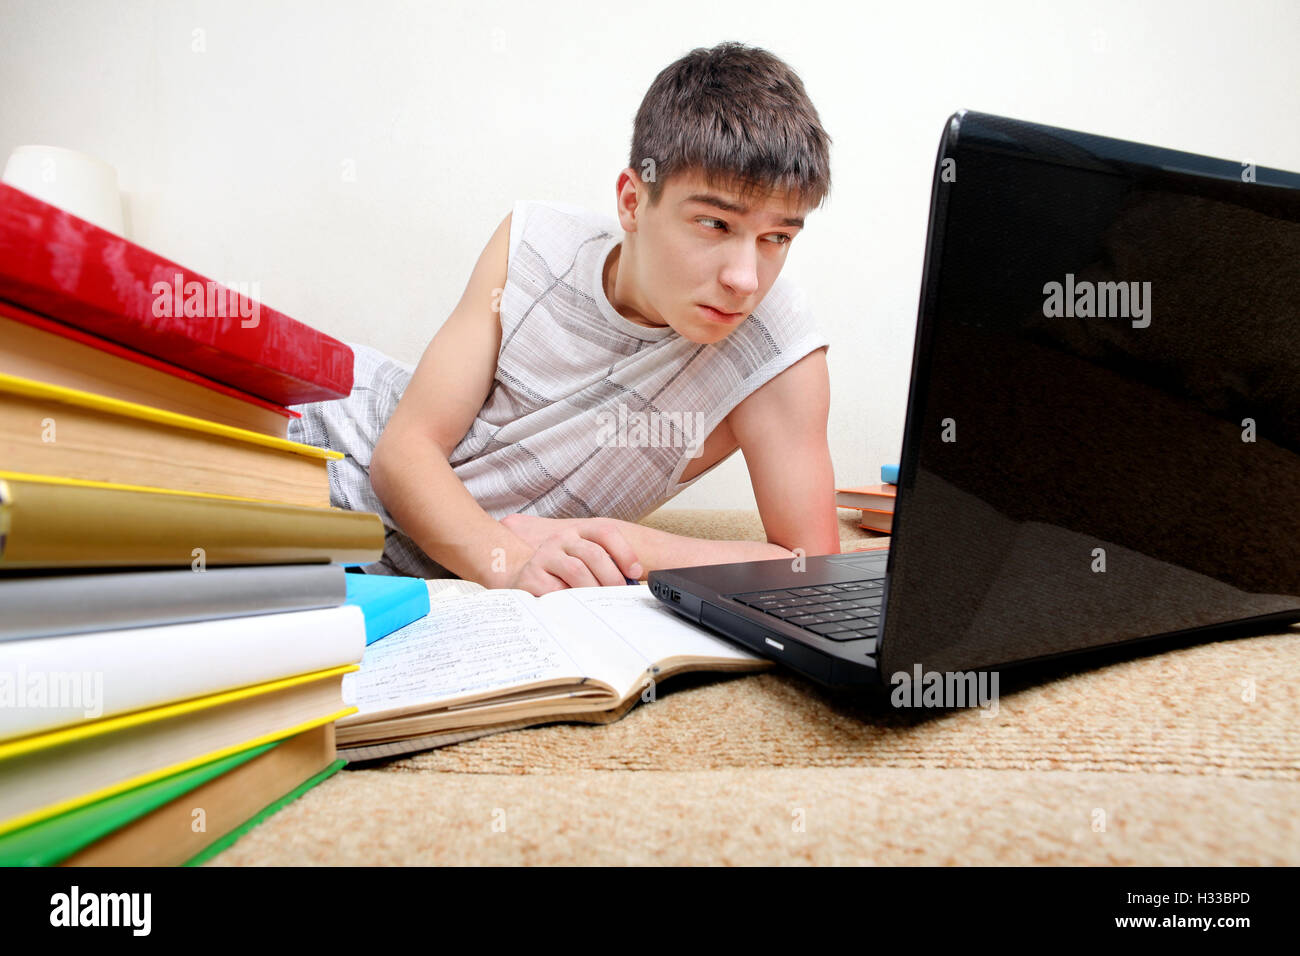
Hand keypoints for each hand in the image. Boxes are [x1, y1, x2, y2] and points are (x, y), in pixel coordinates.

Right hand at [500, 514, 642, 595]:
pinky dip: (570, 601)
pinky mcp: (531, 575)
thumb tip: (630, 585)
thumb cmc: (560, 575)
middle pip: (594, 553)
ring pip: (577, 570)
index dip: (624, 551)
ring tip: (601, 605)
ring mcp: (544, 555)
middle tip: (619, 596)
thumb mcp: (582, 563)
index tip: (635, 573)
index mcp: (577, 531)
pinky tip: (576, 608)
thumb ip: (603, 567)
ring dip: (593, 590)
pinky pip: (557, 590)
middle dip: (612, 578)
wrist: (520, 578)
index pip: (605, 532)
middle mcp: (561, 538)